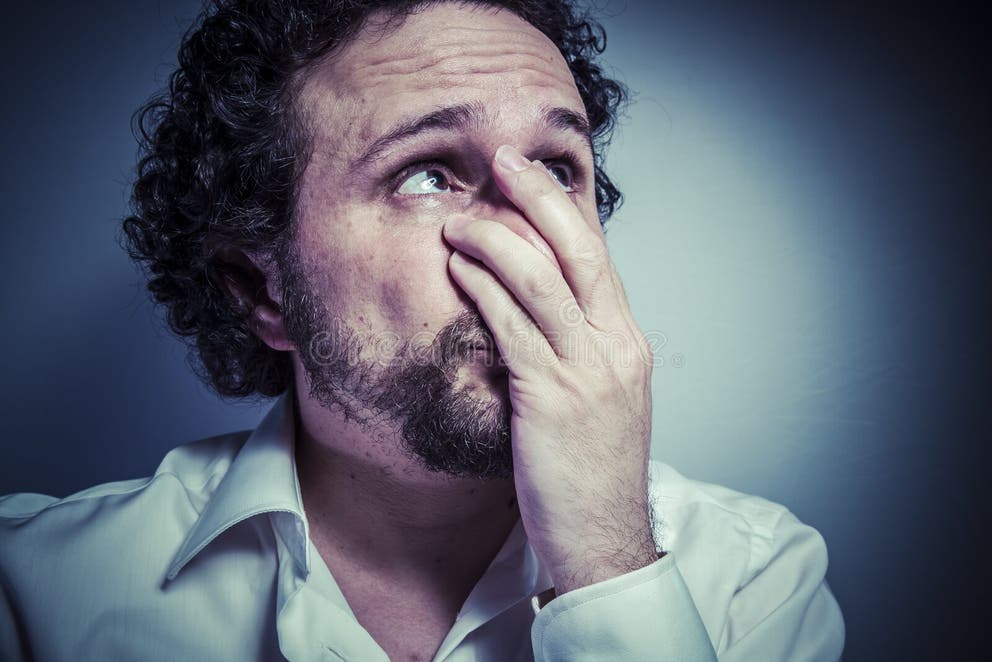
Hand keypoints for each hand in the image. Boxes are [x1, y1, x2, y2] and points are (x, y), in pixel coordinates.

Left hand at [443, 144, 658, 594]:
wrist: (602, 538)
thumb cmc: (590, 470)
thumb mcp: (597, 397)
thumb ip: (576, 347)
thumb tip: (540, 305)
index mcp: (626, 343)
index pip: (598, 258)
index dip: (563, 210)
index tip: (531, 176)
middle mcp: (615, 347)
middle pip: (579, 251)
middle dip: (538, 198)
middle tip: (503, 161)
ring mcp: (588, 372)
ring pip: (541, 281)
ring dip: (495, 239)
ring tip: (459, 220)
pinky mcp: (552, 399)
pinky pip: (513, 327)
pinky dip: (484, 289)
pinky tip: (459, 268)